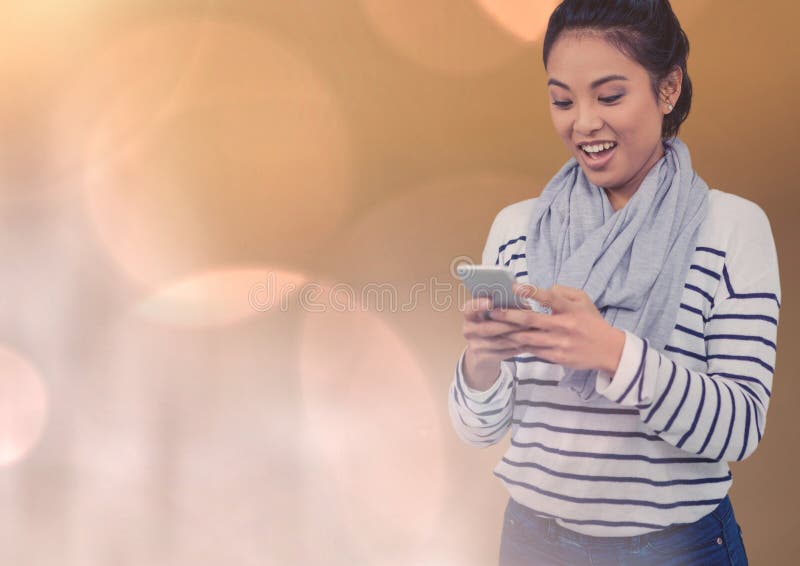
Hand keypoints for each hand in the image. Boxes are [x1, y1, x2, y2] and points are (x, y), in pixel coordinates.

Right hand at [461, 296, 528, 389]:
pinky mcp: (483, 358)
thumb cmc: (492, 327)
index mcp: (469, 315)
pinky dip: (518, 347)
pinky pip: (504, 352)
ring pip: (499, 341)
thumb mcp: (492, 316)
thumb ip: (504, 308)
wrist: (481, 355)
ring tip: (532, 331)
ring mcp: (474, 346)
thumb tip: (524, 304)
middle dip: (509, 324)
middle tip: (526, 321)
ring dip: (517, 336)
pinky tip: (530, 342)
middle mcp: (468, 330)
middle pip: (488, 328)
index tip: (490, 301)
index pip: (469, 308)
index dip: (478, 305)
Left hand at [487, 284, 624, 373]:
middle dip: (509, 315)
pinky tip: (504, 341)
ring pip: (527, 338)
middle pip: (531, 320)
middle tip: (492, 310)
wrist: (608, 350)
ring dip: (508, 333)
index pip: (550, 298)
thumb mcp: (583, 300)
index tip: (514, 287)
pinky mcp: (556, 357)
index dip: (532, 292)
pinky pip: (533, 351)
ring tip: (491, 327)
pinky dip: (518, 345)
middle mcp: (564, 326)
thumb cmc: (591, 321)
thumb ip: (562, 292)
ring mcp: (559, 343)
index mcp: (571, 310)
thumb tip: (542, 289)